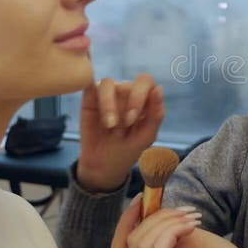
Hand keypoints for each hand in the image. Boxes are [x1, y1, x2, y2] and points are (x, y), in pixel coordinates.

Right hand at [77, 74, 165, 191]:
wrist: (102, 165)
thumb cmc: (128, 148)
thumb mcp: (146, 136)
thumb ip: (156, 114)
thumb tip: (158, 88)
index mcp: (144, 98)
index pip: (146, 82)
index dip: (141, 96)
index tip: (133, 119)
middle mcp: (127, 92)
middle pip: (131, 82)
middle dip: (132, 100)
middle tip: (127, 123)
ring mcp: (108, 93)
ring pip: (108, 83)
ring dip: (109, 104)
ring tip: (110, 125)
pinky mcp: (89, 98)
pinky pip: (89, 86)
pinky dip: (93, 95)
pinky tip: (95, 112)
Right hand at [113, 196, 247, 247]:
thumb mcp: (190, 239)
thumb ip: (168, 228)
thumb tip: (151, 206)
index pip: (122, 247)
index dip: (126, 220)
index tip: (140, 197)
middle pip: (130, 241)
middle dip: (154, 216)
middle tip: (185, 210)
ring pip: (141, 242)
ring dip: (166, 220)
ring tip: (193, 218)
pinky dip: (173, 228)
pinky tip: (192, 226)